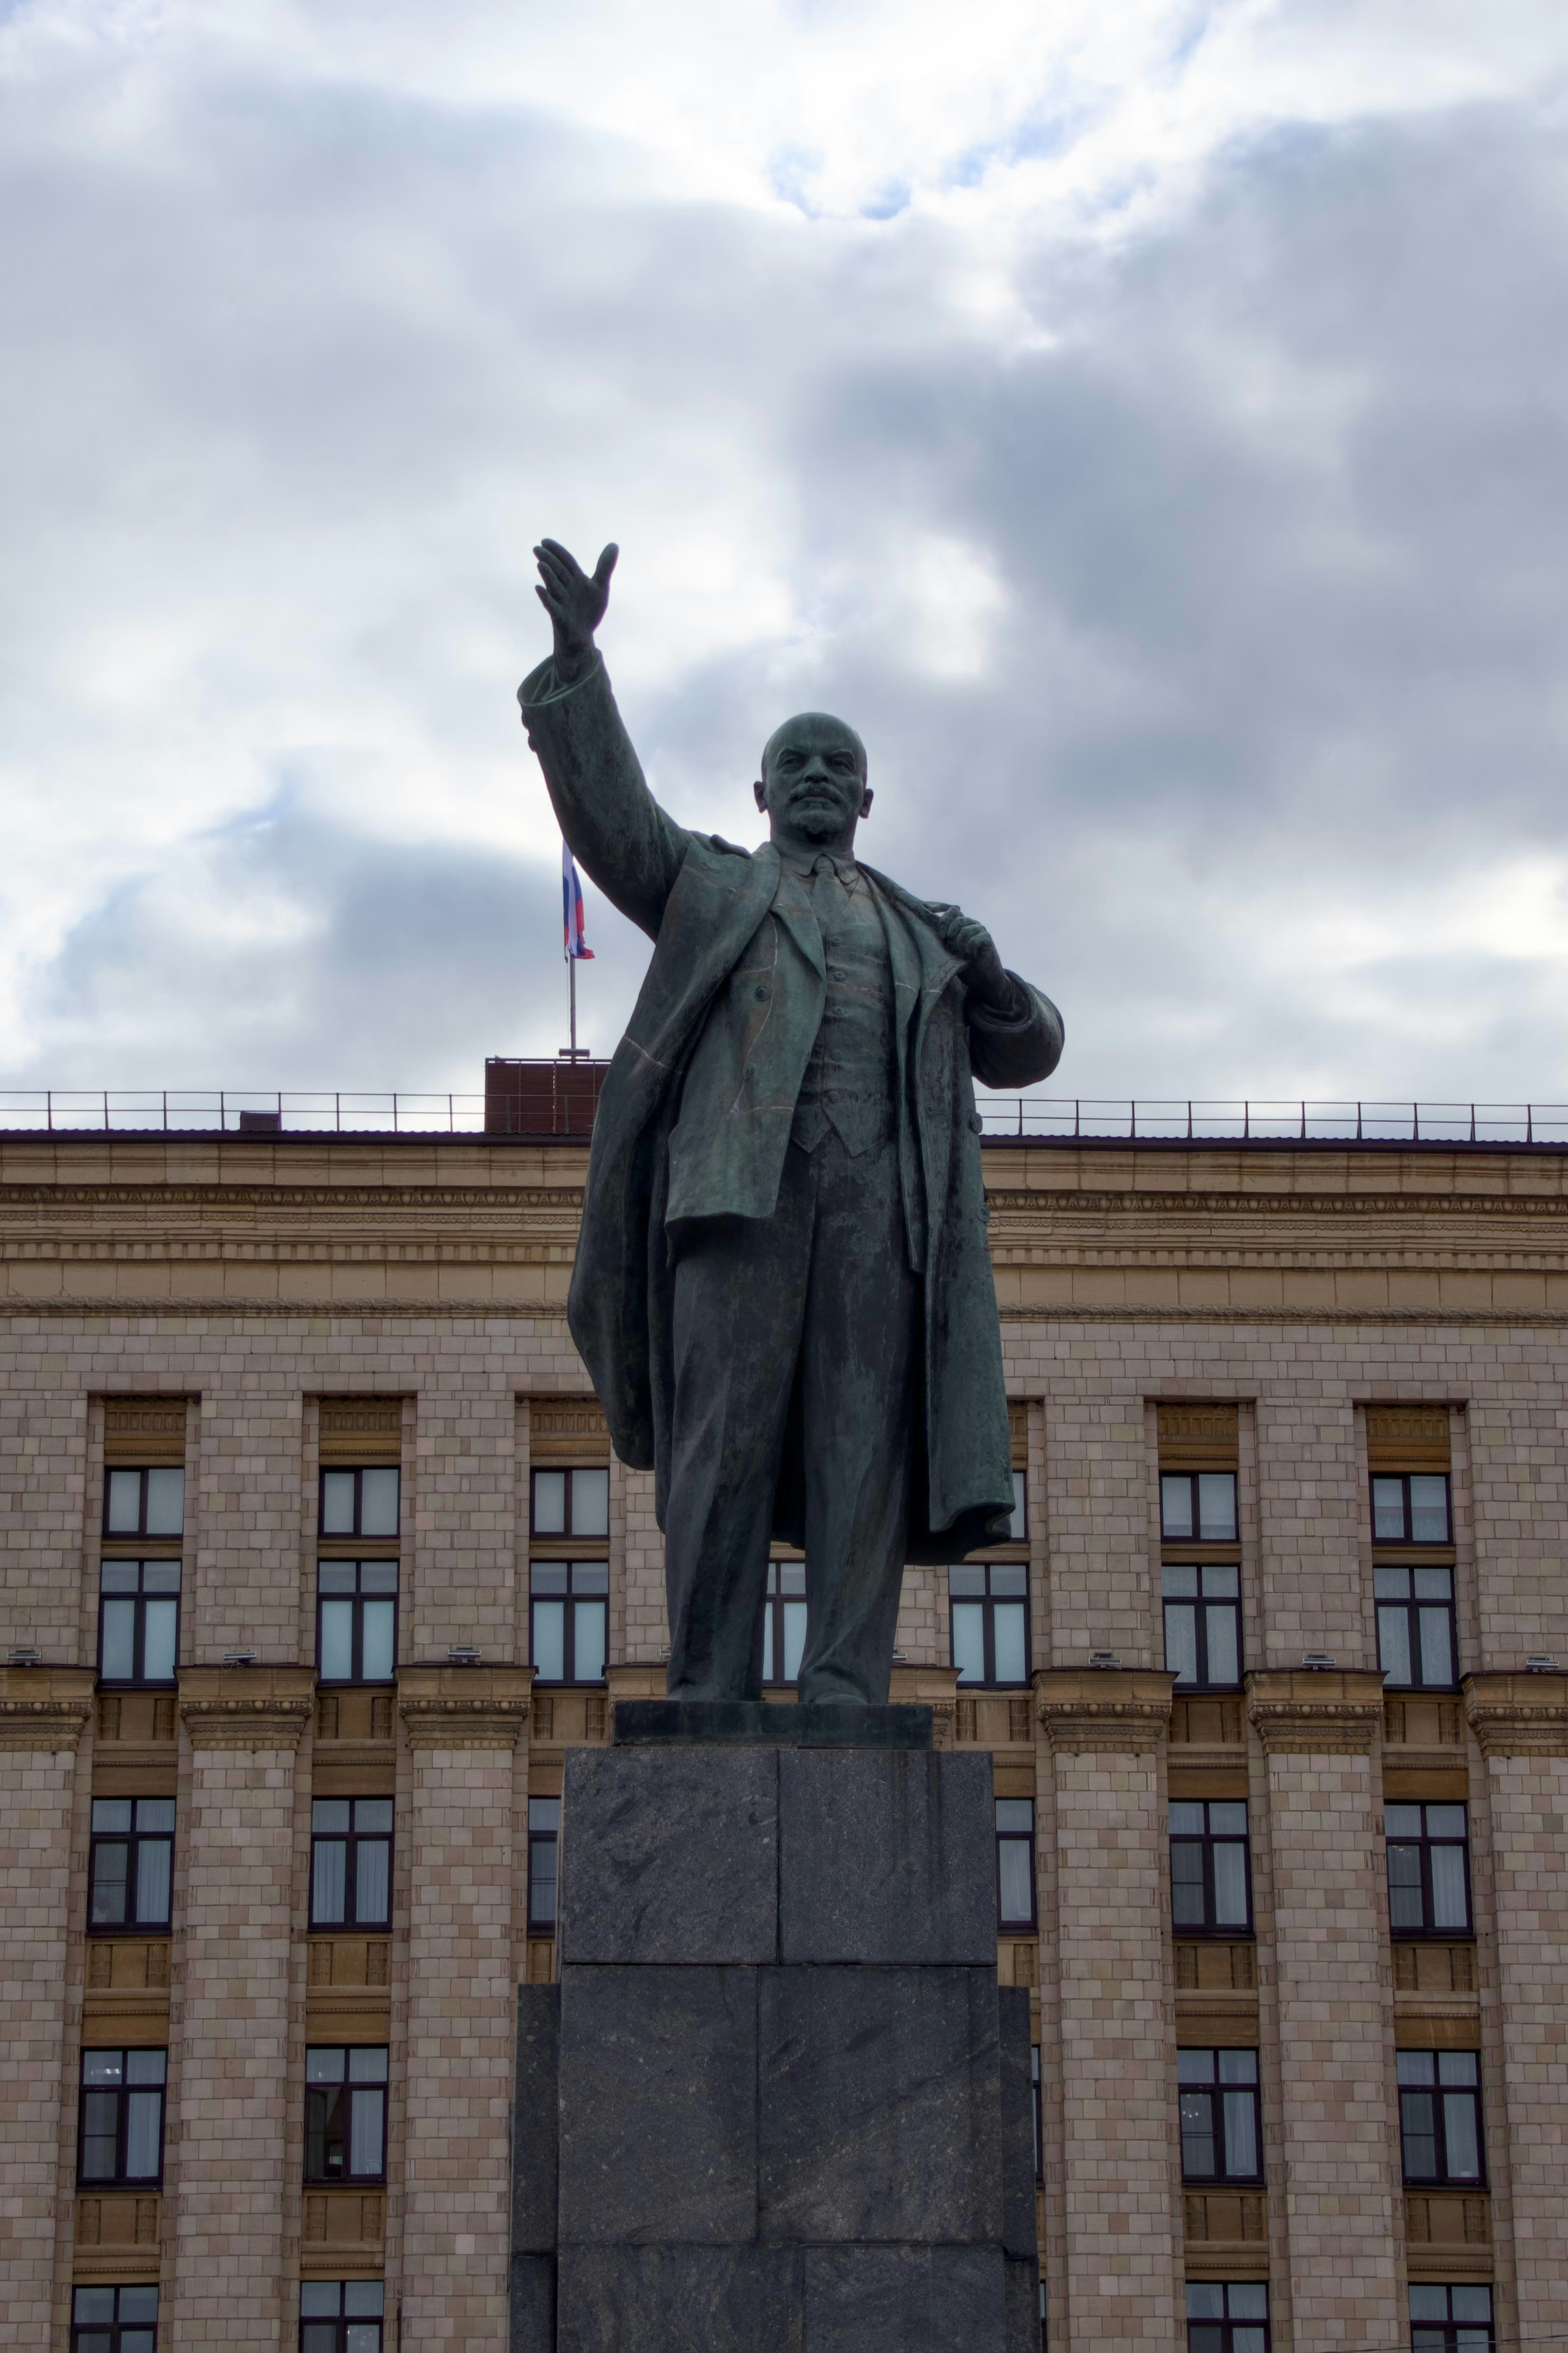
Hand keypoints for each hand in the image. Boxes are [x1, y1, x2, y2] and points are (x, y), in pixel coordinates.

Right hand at [534, 539, 617, 679]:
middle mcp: (566, 589)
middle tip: (537, 548)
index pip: (566, 561)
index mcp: (575, 580)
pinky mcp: (560, 617)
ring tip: (541, 564)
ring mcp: (562, 602)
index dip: (557, 551)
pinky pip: (551, 606)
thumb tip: (614, 544)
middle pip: (558, 571)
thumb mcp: (600, 587)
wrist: (582, 636)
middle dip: (549, 560)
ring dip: (548, 576)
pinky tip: (539, 588)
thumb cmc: (588, 611)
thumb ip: (605, 566)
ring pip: (554, 587)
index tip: (544, 540)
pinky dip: (546, 597)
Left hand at [931, 905, 1018, 1014]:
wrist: (982, 980)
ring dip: (959, 942)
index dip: (944, 920)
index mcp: (962, 925)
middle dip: (950, 932)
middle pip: (958, 917)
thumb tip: (924, 932)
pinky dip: (969, 947)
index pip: (953, 911)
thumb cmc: (965, 966)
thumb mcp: (949, 953)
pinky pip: (975, 938)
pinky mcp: (987, 939)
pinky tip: (970, 955)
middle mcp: (972, 925)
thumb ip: (942, 942)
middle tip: (951, 947)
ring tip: (961, 953)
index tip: (941, 935)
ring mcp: (981, 931)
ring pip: (965, 928)